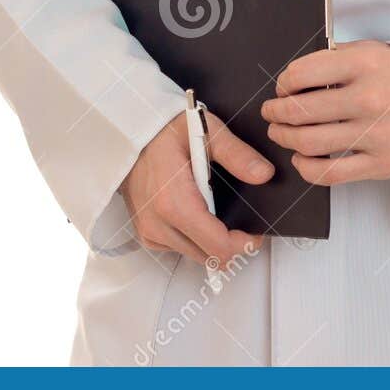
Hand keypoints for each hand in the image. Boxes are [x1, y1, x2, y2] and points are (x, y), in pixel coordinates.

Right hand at [121, 111, 272, 269]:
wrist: (126, 135)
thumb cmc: (163, 131)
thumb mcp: (205, 131)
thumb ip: (236, 154)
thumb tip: (263, 174)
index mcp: (175, 203)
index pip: (219, 248)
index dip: (245, 243)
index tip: (254, 229)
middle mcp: (159, 224)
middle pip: (211, 257)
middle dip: (232, 243)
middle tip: (240, 219)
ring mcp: (150, 232)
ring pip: (197, 256)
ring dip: (213, 241)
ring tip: (216, 209)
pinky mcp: (147, 234)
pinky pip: (180, 248)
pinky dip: (195, 237)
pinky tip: (197, 211)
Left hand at [260, 40, 389, 184]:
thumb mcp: (377, 52)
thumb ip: (338, 58)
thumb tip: (298, 75)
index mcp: (366, 64)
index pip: (303, 73)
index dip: (284, 82)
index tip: (283, 87)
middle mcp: (369, 98)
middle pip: (300, 110)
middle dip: (276, 112)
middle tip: (272, 112)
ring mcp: (376, 134)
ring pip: (309, 142)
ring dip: (284, 138)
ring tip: (280, 132)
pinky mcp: (381, 164)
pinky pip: (329, 173)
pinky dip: (306, 168)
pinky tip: (301, 158)